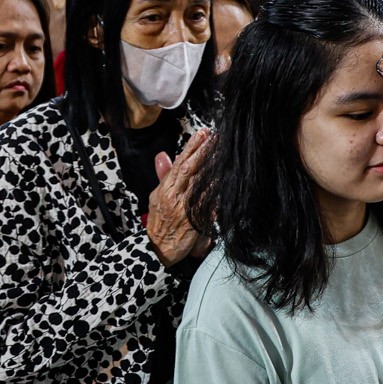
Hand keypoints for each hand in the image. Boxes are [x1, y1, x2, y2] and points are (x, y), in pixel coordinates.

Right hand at [146, 129, 212, 265]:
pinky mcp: (194, 221)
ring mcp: (184, 208)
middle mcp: (174, 196)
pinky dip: (216, 192)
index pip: (179, 163)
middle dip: (203, 151)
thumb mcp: (157, 197)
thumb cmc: (160, 222)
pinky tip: (225, 180)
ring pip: (200, 183)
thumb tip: (164, 156)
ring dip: (212, 167)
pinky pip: (208, 204)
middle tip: (215, 138)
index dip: (191, 147)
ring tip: (223, 153)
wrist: (158, 250)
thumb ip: (164, 176)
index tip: (202, 133)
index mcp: (165, 189)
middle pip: (190, 169)